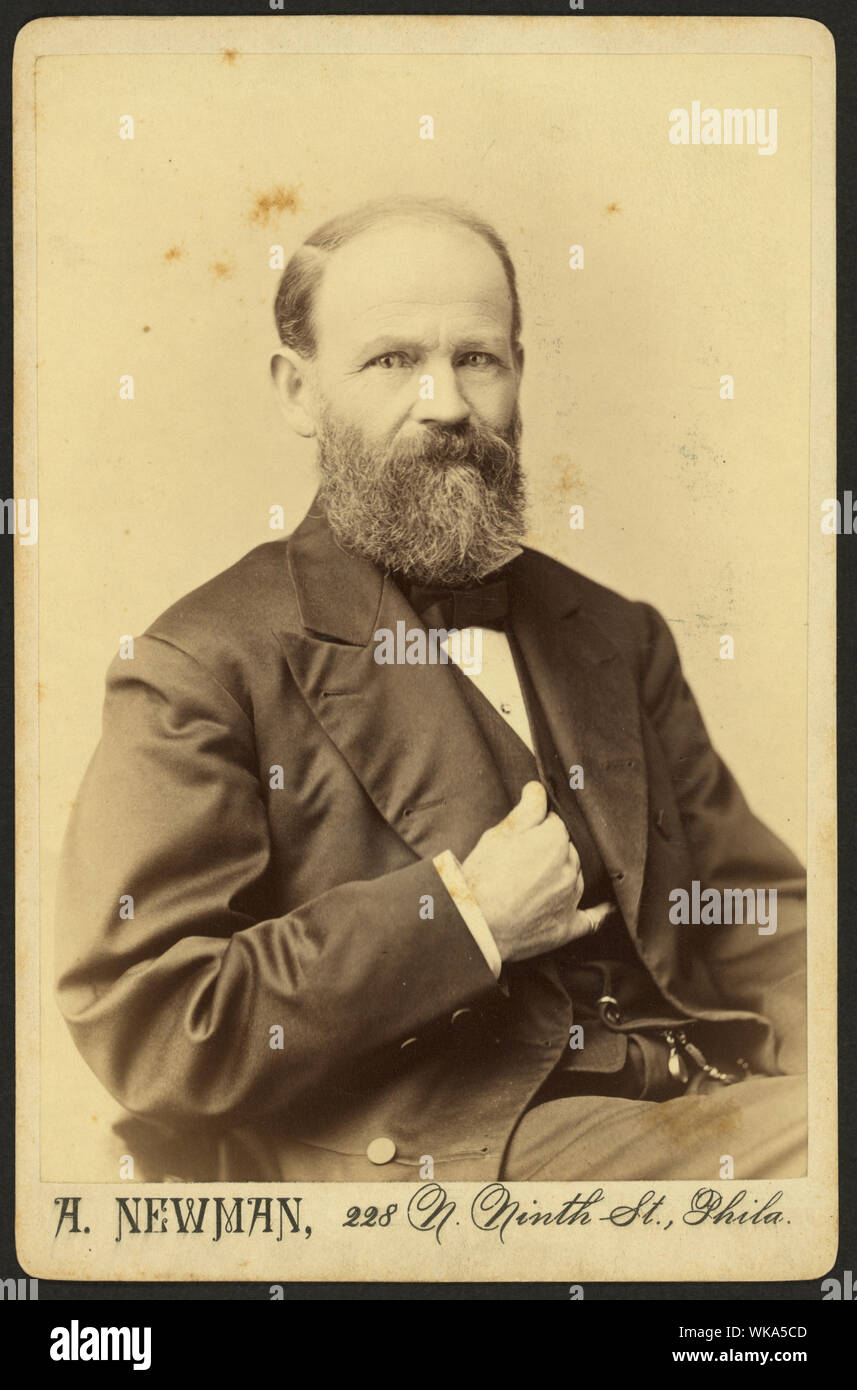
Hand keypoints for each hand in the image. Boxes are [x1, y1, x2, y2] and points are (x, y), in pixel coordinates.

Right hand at [460, 781, 613, 962]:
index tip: (525, 835)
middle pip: (569, 849)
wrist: (475, 926)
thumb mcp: (498, 835)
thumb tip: (539, 789)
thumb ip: (526, 810)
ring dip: (563, 875)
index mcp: (555, 840)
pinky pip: (593, 918)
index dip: (539, 827)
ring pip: (576, 877)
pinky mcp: (568, 926)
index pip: (557, 823)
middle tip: (525, 860)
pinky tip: (605, 906)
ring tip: (537, 883)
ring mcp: (572, 898)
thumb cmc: (482, 878)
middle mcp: (571, 867)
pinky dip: (600, 911)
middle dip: (552, 850)